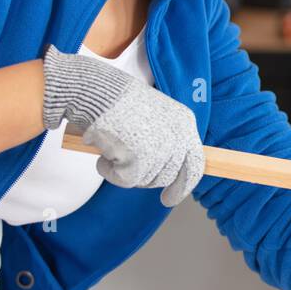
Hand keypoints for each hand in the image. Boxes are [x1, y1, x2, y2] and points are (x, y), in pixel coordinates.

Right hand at [42, 45, 204, 206]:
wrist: (95, 90)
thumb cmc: (117, 100)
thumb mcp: (154, 116)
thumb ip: (165, 139)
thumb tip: (165, 173)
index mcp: (185, 122)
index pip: (195, 164)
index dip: (183, 185)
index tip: (169, 199)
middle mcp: (179, 137)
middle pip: (168, 177)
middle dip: (147, 180)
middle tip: (129, 174)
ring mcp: (161, 150)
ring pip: (144, 181)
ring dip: (125, 170)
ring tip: (113, 145)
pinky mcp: (140, 161)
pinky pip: (124, 181)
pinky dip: (109, 172)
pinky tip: (104, 153)